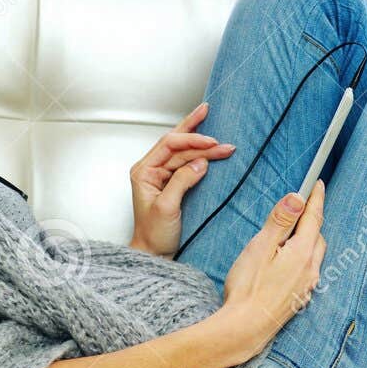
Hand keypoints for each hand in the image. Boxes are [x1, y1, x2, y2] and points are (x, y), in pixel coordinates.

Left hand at [128, 101, 235, 256]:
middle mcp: (151, 170)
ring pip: (184, 153)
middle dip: (196, 131)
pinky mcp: (173, 184)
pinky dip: (201, 155)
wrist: (153, 254)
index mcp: (143, 171)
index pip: (168, 145)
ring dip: (204, 146)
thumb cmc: (153, 235)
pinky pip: (187, 163)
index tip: (211, 141)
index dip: (191, 140)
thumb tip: (200, 162)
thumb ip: (181, 181)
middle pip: (176, 143)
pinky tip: (209, 147)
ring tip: (222, 141)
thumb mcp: (167, 207)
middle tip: (209, 112)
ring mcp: (162, 176)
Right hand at [217, 179, 326, 361]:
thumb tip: (297, 199)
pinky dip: (302, 257)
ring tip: (291, 233)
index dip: (315, 198)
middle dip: (311, 219)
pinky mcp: (299, 298)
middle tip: (300, 207)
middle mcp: (310, 269)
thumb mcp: (261, 247)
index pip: (313, 218)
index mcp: (302, 253)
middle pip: (316, 236)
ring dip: (307, 239)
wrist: (245, 328)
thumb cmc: (249, 288)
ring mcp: (306, 286)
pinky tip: (287, 261)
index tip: (317, 183)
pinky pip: (308, 269)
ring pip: (314, 254)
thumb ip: (280, 222)